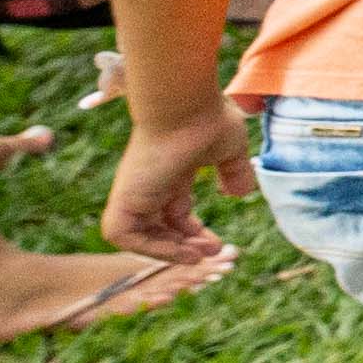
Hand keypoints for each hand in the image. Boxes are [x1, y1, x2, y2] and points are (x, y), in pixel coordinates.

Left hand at [105, 106, 250, 268]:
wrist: (183, 105)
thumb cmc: (207, 119)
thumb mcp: (230, 150)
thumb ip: (235, 172)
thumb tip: (240, 194)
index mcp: (171, 174)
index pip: (174, 213)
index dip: (193, 232)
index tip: (217, 243)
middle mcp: (150, 185)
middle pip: (158, 228)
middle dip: (183, 246)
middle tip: (212, 253)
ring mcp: (135, 191)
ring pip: (137, 236)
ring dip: (167, 251)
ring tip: (197, 257)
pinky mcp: (124, 196)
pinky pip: (122, 235)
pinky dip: (148, 248)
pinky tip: (179, 251)